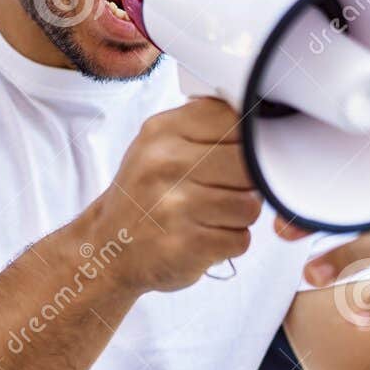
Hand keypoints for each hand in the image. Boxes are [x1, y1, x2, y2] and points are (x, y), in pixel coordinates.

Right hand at [87, 99, 262, 293]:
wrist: (107, 247)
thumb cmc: (144, 195)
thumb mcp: (160, 145)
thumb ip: (206, 128)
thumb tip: (262, 122)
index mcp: (163, 131)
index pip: (238, 122)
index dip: (247, 144)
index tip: (234, 157)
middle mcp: (165, 163)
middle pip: (250, 165)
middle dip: (245, 184)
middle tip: (219, 192)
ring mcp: (175, 205)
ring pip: (251, 205)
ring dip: (238, 217)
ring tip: (208, 216)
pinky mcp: (186, 244)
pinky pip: (241, 240)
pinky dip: (228, 243)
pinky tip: (202, 237)